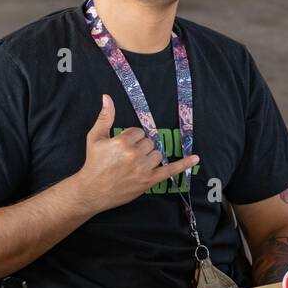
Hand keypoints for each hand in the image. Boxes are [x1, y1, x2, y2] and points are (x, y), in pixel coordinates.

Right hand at [74, 95, 199, 213]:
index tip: (122, 148)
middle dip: (140, 148)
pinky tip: (195, 158)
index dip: (131, 139)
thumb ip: (105, 117)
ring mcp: (143, 168)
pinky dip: (183, 164)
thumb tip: (107, 97)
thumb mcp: (95, 137)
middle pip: (149, 143)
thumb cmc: (93, 163)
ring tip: (134, 165)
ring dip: (149, 157)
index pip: (139, 132)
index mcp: (123, 142)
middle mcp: (135, 154)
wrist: (91, 191)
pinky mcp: (149, 181)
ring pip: (157, 154)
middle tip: (126, 158)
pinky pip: (170, 170)